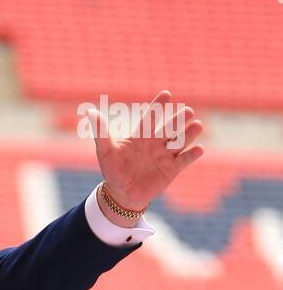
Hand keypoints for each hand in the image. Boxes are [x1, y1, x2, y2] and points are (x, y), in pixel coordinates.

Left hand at [88, 90, 203, 210]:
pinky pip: (184, 161)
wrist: (122, 195)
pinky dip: (191, 155)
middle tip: (187, 112)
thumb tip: (90, 111)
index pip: (151, 117)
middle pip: (170, 127)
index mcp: (142, 135)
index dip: (158, 105)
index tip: (167, 94)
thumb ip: (101, 132)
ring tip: (197, 126)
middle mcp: (157, 142)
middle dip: (179, 120)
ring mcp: (166, 155)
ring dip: (189, 134)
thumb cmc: (113, 171)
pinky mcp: (172, 170)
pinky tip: (198, 149)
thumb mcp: (105, 151)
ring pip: (181, 141)